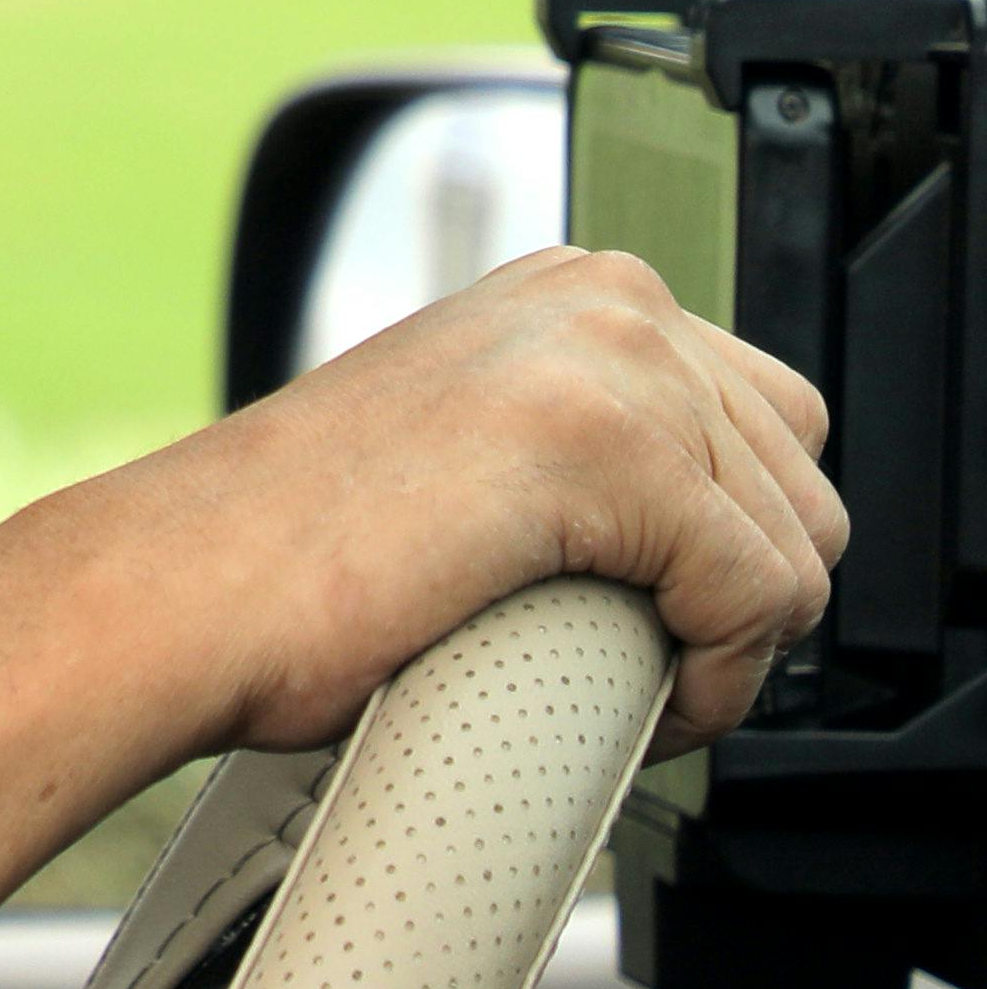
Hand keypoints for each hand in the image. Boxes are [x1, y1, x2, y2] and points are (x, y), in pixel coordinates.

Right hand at [133, 244, 844, 752]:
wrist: (185, 592)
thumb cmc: (293, 557)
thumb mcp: (478, 450)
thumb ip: (589, 443)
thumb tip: (704, 534)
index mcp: (573, 287)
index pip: (773, 424)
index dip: (733, 549)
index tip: (660, 616)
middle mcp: (604, 296)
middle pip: (803, 486)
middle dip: (744, 601)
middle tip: (642, 660)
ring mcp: (609, 359)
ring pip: (798, 550)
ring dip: (731, 650)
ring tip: (627, 683)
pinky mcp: (609, 447)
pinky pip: (760, 598)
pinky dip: (720, 683)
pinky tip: (641, 701)